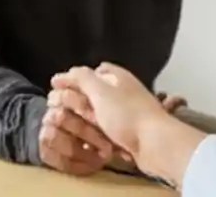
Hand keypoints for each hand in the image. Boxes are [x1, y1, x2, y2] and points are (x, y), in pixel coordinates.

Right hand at [53, 64, 206, 186]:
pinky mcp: (128, 132)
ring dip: (87, 122)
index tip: (59, 90)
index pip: (88, 71)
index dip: (72, 80)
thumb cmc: (127, 115)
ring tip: (81, 128)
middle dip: (79, 103)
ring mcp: (125, 113)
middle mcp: (121, 92)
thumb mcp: (99, 90)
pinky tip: (92, 141)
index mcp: (116, 77)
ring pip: (97, 114)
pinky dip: (98, 135)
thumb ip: (80, 77)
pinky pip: (106, 131)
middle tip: (70, 111)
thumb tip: (64, 73)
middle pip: (91, 93)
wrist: (156, 145)